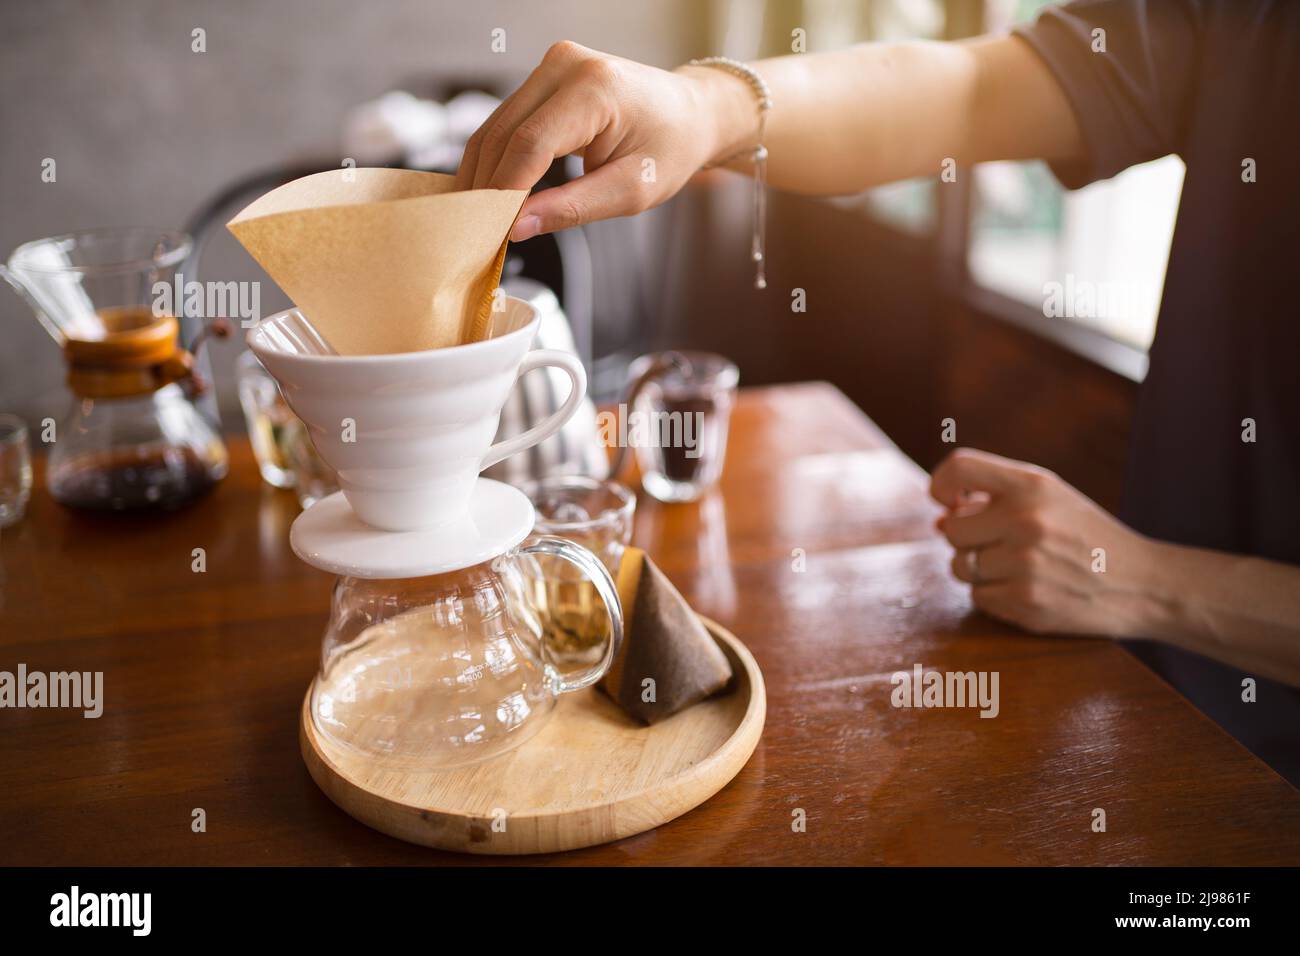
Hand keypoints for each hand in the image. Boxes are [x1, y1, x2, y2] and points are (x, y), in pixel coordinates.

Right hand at [456, 41, 744, 240]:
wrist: (689, 114)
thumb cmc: (671, 149)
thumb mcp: (632, 191)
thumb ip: (573, 208)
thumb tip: (516, 227)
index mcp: (596, 89)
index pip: (530, 144)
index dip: (505, 191)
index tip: (492, 232)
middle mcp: (567, 65)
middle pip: (503, 134)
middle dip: (487, 187)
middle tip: (478, 235)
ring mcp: (552, 65)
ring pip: (495, 127)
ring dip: (483, 175)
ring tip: (480, 220)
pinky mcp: (544, 76)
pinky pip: (506, 122)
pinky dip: (495, 160)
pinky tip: (490, 193)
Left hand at [930, 448, 1159, 637]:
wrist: (1142, 584)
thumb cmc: (1086, 535)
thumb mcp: (1051, 498)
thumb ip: (994, 497)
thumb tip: (938, 519)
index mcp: (1033, 485)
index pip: (960, 467)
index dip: (941, 484)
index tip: (948, 500)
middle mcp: (1026, 521)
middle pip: (951, 529)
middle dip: (966, 538)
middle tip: (999, 542)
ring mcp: (1025, 565)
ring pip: (959, 566)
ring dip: (978, 569)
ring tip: (1018, 565)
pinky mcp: (1025, 603)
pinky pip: (977, 597)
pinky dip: (994, 595)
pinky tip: (1027, 587)